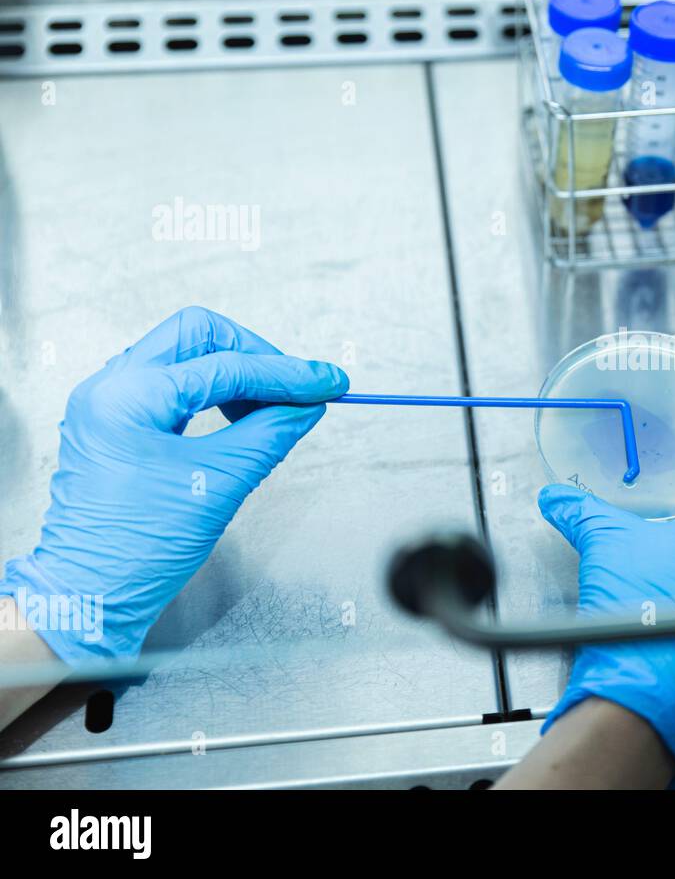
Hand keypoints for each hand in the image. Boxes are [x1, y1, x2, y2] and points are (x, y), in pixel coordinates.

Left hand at [0, 307, 348, 660]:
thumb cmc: (138, 550)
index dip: (286, 374)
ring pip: (185, 354)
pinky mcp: (116, 421)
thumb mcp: (220, 485)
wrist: (91, 595)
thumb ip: (270, 434)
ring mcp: (109, 402)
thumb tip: (307, 406)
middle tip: (294, 388)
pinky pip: (171, 383)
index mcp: (128, 398)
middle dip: (255, 355)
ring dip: (235, 373)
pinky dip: (211, 392)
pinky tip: (238, 418)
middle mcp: (110, 388)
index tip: (328, 384)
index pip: (226, 366)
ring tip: (270, 410)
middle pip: (198, 334)